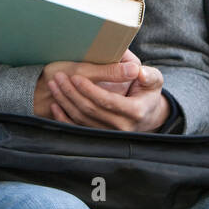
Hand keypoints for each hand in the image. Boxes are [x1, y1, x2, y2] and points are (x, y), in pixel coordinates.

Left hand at [35, 57, 169, 131]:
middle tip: (59, 77)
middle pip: (91, 110)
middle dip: (72, 93)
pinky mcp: (99, 136)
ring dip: (65, 102)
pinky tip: (55, 105)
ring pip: (81, 120)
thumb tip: (137, 71)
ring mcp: (109, 134)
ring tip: (54, 85)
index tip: (76, 77)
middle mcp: (122, 127)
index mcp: (135, 111)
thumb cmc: (147, 92)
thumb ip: (147, 75)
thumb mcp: (153, 80)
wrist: (147, 114)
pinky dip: (64, 118)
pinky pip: (78, 129)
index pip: (107, 101)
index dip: (90, 90)